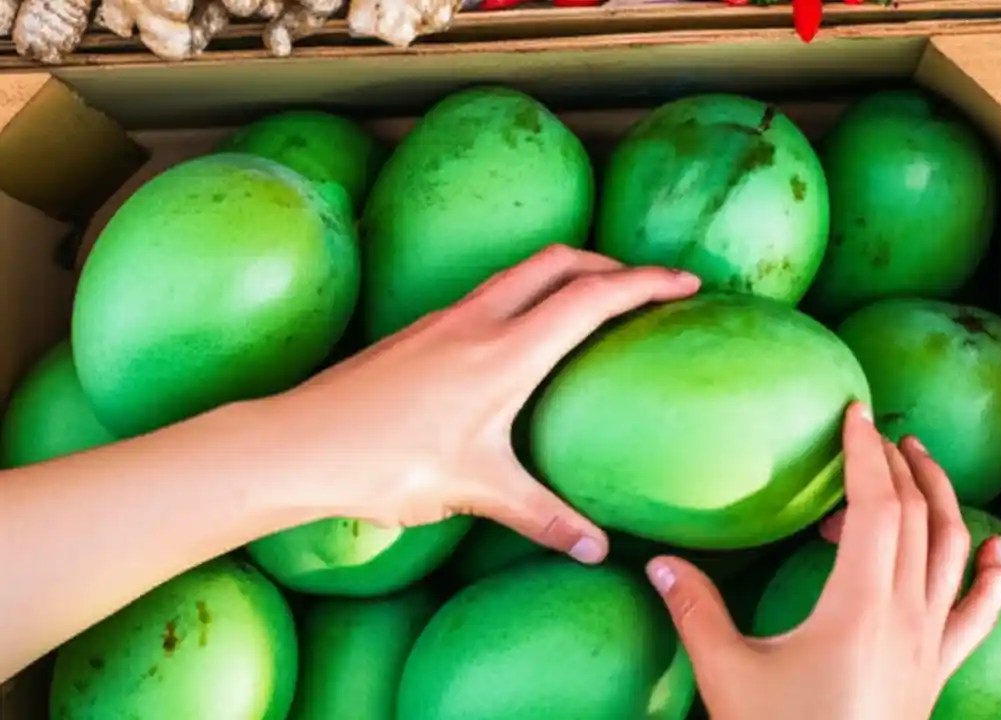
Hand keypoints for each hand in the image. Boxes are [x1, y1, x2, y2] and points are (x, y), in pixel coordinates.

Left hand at [267, 244, 700, 563]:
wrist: (297, 443)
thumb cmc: (386, 464)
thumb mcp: (475, 491)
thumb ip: (542, 517)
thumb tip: (597, 549)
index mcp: (505, 352)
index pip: (592, 297)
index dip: (646, 283)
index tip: (686, 282)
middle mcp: (479, 319)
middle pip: (559, 261)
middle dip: (610, 264)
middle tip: (647, 288)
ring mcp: (446, 318)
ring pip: (521, 272)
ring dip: (566, 273)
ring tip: (595, 303)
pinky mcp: (422, 329)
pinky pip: (491, 292)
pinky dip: (528, 294)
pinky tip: (525, 338)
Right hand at [644, 403, 1000, 719]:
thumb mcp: (730, 677)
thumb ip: (696, 614)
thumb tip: (659, 564)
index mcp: (860, 605)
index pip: (877, 505)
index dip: (866, 453)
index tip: (853, 414)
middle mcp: (907, 614)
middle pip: (919, 516)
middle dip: (900, 464)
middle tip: (875, 433)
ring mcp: (931, 643)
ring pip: (954, 551)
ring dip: (942, 500)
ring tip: (922, 465)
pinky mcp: (938, 670)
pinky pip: (980, 614)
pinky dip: (994, 577)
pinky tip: (999, 554)